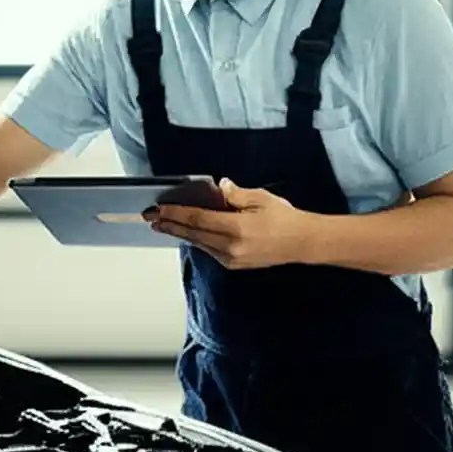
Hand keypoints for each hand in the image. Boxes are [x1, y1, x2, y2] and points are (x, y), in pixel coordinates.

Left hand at [146, 178, 310, 268]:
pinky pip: (209, 250)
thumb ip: (235, 194)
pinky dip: (197, 239)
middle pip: (192, 234)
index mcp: (235, 229)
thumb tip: (218, 187)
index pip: (197, 220)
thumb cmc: (284, 218)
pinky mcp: (234, 264)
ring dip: (180, 233)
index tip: (158, 209)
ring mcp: (231, 259)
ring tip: (163, 224)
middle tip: (150, 218)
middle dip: (170, 225)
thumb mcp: (260, 199)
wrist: (302, 243)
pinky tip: (188, 232)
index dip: (175, 214)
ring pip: (199, 244)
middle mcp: (229, 247)